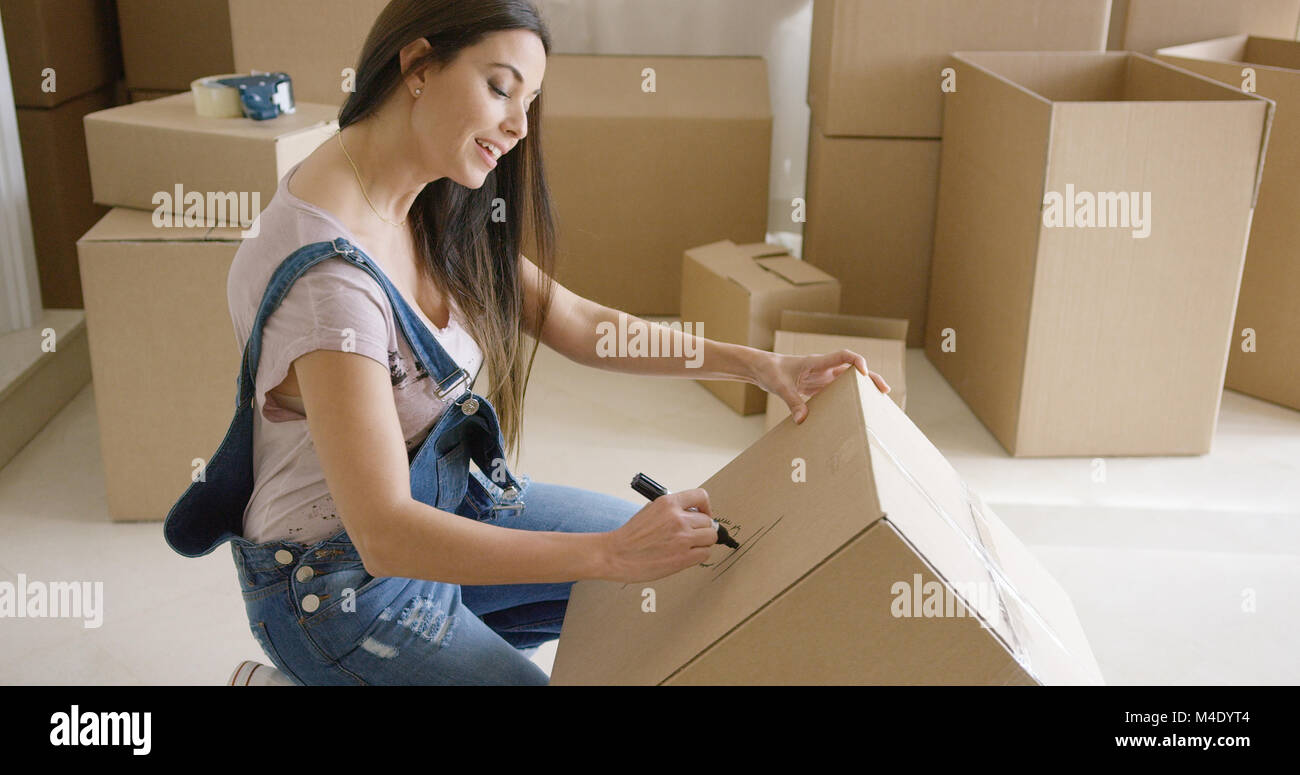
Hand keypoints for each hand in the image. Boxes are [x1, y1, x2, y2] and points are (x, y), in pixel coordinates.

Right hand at [602, 489, 716, 582]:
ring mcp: (682, 538)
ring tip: (689, 546)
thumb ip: (671, 510)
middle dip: (701, 529)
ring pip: (710, 537)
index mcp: (668, 503)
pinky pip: (705, 554)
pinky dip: (698, 555)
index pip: (701, 496)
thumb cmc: (630, 536)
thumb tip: (691, 514)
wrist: (615, 554)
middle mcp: (677, 518)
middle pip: (708, 521)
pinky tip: (685, 555)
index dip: (706, 507)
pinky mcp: (683, 558)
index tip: (703, 513)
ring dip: (702, 543)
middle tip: (691, 535)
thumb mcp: (650, 510)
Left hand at [752, 350, 889, 424]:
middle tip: (884, 391)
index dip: (857, 362)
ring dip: (863, 388)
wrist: (762, 368)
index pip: (844, 356)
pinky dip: (850, 397)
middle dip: (870, 377)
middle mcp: (824, 368)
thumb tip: (802, 420)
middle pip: (853, 369)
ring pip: (849, 380)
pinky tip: (857, 408)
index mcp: (817, 362)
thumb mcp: (779, 387)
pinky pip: (839, 390)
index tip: (865, 374)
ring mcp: (823, 377)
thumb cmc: (770, 371)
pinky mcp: (819, 386)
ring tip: (878, 402)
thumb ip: (792, 402)